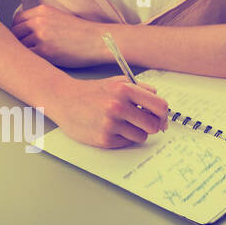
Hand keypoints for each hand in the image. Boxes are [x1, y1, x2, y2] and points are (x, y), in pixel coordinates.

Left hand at [11, 4, 110, 67]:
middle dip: (18, 41)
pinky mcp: (45, 51)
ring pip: (20, 45)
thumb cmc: (82, 32)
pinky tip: (36, 62)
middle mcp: (38, 21)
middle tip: (24, 50)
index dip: (17, 30)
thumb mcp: (58, 17)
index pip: (17, 20)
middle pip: (15, 32)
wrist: (98, 41)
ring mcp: (40, 36)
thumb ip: (41, 20)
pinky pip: (28, 56)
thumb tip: (24, 30)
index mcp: (41, 11)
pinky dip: (30, 60)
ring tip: (31, 58)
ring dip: (24, 52)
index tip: (20, 37)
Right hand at [50, 76, 169, 147]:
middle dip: (151, 125)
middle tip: (143, 123)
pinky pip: (126, 142)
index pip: (160, 106)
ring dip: (135, 132)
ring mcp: (110, 124)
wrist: (62, 99)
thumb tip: (161, 109)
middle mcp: (117, 106)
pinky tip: (110, 128)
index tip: (160, 117)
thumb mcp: (116, 82)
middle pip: (154, 125)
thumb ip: (140, 90)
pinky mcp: (104, 138)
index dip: (163, 114)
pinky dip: (122, 137)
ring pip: (141, 136)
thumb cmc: (91, 91)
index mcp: (124, 89)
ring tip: (122, 124)